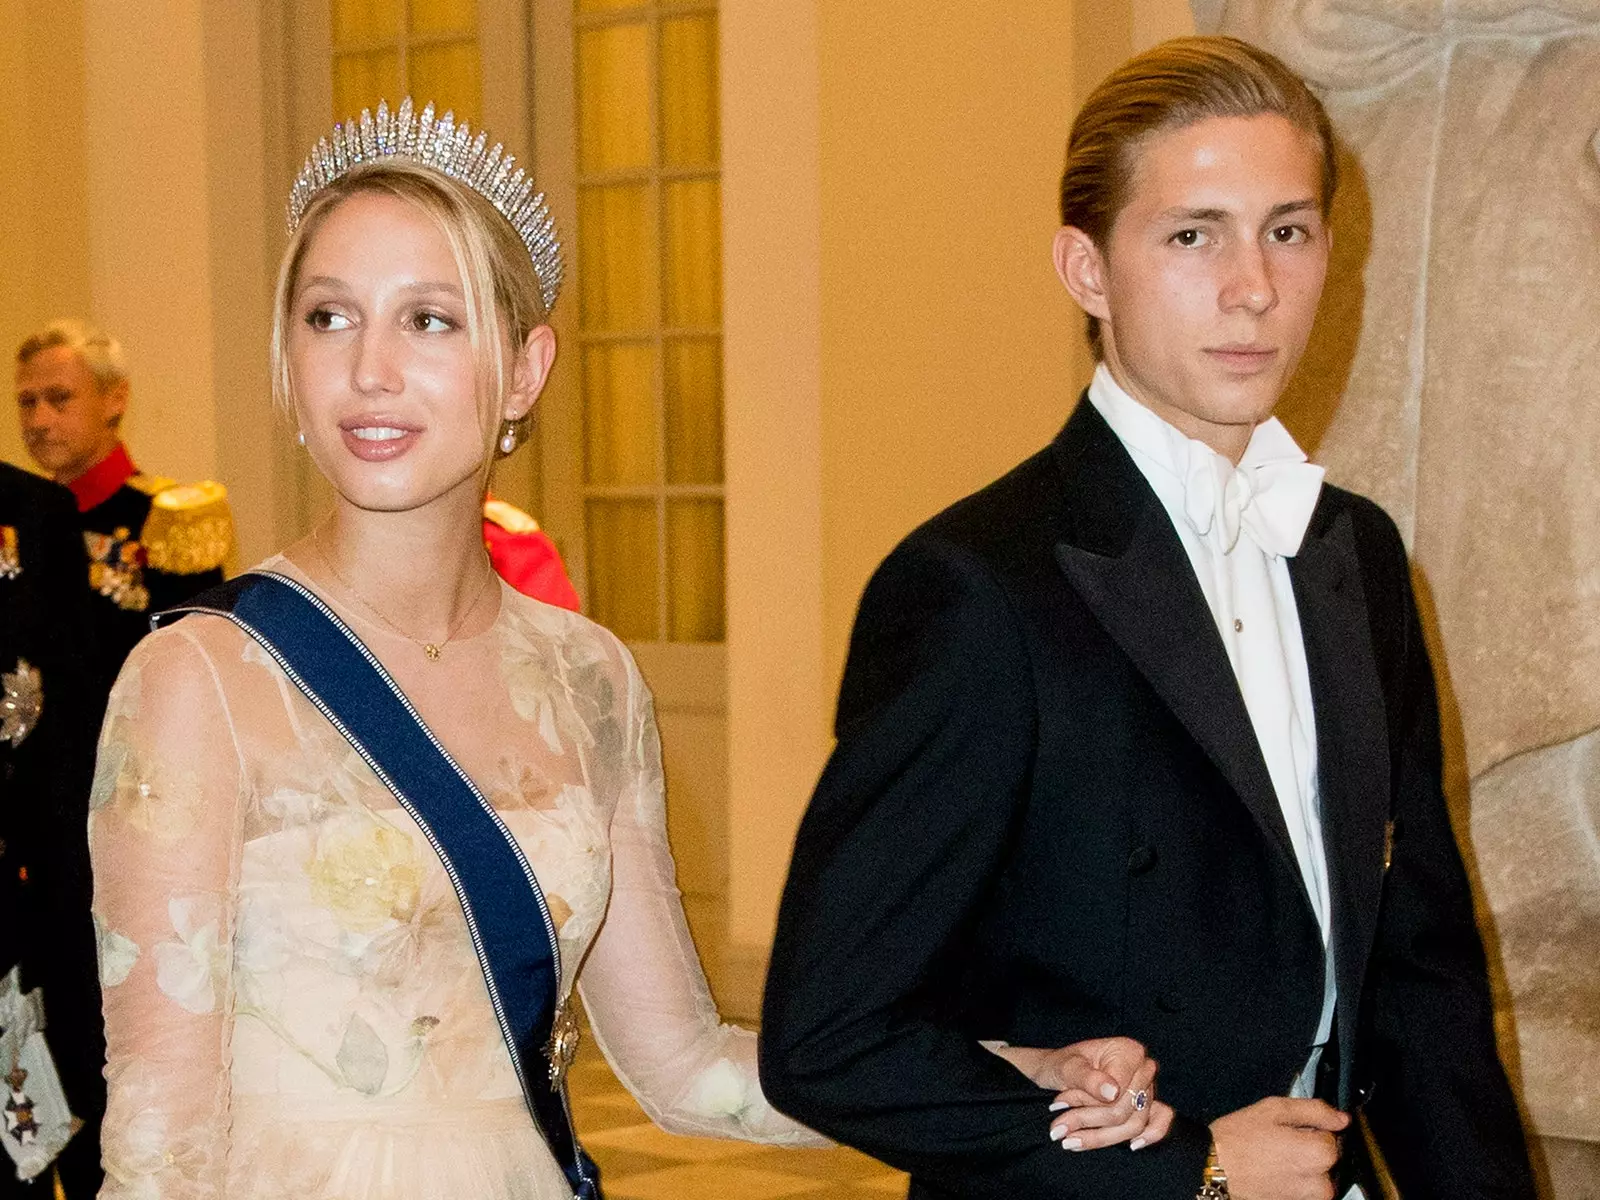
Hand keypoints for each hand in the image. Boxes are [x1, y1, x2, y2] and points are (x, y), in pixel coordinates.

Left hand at [983, 1036, 1172, 1150]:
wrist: (1061, 1070)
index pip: (1117, 1092)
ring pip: (1133, 1125)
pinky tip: (1132, 1145)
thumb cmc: (1064, 1065)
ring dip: (1100, 1136)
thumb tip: (1112, 1093)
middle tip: (1058, 1127)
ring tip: (1069, 1139)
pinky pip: (1158, 1123)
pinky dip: (1148, 1136)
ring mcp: (1147, 1088)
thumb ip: (1087, 1078)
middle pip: (1124, 1111)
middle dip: (1088, 1121)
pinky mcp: (1148, 1105)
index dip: (1088, 1103)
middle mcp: (1143, 1069)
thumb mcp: (1067, 1067)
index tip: (1058, 1106)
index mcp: (1128, 1051)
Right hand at [1209, 1096, 1349, 1199]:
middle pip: (1328, 1159)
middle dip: (1310, 1148)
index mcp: (1318, 1154)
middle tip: (1280, 1140)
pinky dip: (1293, 1180)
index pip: (1333, 1136)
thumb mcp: (1274, 1109)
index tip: (1292, 1127)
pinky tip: (1273, 1170)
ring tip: (1275, 1157)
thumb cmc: (1238, 1139)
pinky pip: (1305, 1190)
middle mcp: (1320, 1183)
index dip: (1313, 1127)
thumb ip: (1314, 1110)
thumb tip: (1341, 1118)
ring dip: (1303, 1165)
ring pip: (1318, 1176)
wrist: (1212, 1170)